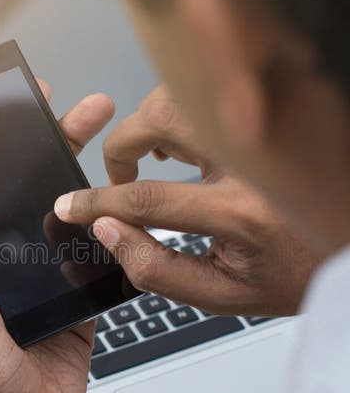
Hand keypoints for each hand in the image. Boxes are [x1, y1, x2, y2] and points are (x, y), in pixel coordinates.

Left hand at [0, 87, 114, 392]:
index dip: (5, 142)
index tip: (27, 104)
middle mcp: (5, 259)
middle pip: (35, 188)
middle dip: (62, 144)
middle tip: (91, 110)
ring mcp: (45, 278)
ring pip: (71, 217)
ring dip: (94, 181)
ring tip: (119, 146)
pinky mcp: (77, 299)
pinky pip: (98, 259)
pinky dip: (113, 234)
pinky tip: (131, 204)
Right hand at [54, 86, 318, 315]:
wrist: (347, 248)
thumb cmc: (293, 274)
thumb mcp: (223, 296)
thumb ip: (157, 270)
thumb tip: (107, 231)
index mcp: (241, 214)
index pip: (148, 200)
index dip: (98, 202)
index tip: (71, 206)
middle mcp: (252, 164)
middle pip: (163, 119)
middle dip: (122, 145)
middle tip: (117, 178)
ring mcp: (262, 135)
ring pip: (185, 95)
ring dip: (152, 123)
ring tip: (152, 160)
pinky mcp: (270, 119)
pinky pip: (211, 96)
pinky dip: (183, 112)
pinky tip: (183, 145)